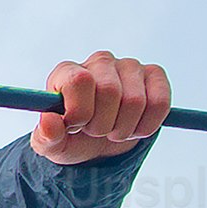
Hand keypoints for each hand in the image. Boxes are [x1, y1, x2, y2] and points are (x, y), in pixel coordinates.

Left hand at [30, 50, 169, 163]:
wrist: (99, 144)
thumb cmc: (72, 138)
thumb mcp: (53, 145)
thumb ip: (46, 137)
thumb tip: (50, 122)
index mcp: (68, 72)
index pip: (80, 81)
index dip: (80, 112)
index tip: (76, 126)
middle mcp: (99, 61)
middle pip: (110, 91)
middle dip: (103, 125)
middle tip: (97, 132)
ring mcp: (128, 65)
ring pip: (136, 100)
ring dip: (124, 129)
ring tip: (114, 130)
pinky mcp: (154, 75)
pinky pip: (160, 102)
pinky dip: (147, 125)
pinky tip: (135, 127)